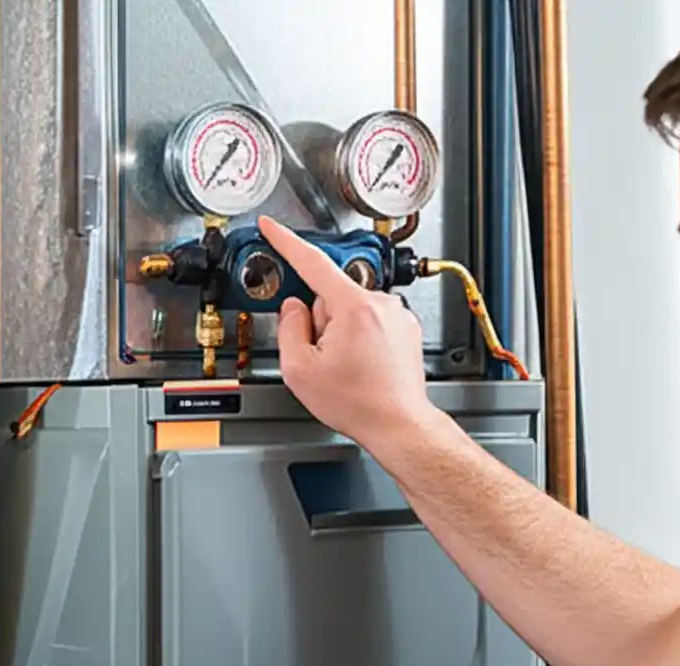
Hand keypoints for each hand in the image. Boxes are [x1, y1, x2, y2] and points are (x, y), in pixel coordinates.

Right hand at [262, 216, 434, 442]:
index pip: (313, 262)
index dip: (286, 241)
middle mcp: (382, 303)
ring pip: (351, 309)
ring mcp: (398, 315)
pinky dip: (362, 338)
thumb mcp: (301, 369)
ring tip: (349, 366)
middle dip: (322, 321)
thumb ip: (289, 328)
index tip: (272, 227)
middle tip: (326, 357)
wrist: (398, 424)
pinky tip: (364, 364)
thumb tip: (294, 308)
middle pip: (331, 296)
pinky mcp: (406, 327)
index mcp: (355, 307)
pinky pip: (371, 321)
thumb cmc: (358, 403)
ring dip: (342, 331)